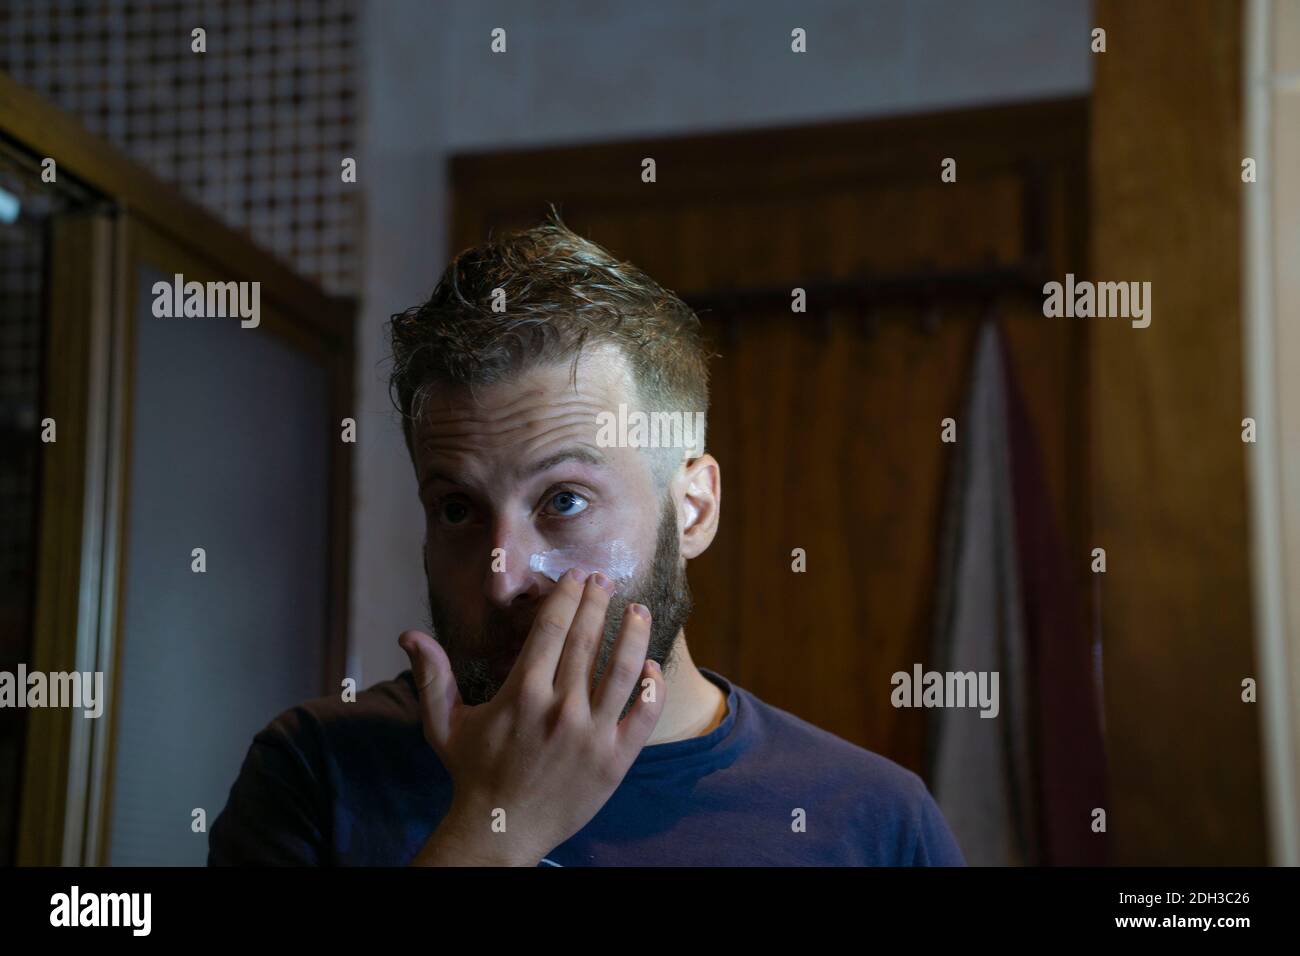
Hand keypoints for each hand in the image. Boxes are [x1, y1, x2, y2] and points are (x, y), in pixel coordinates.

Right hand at [400, 568, 665, 865]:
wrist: (502, 830)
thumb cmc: (473, 772)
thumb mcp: (445, 724)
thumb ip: (432, 676)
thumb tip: (407, 635)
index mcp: (522, 693)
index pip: (551, 629)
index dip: (565, 596)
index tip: (574, 577)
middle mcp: (560, 708)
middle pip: (587, 640)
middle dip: (597, 603)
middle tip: (604, 580)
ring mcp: (592, 734)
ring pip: (622, 670)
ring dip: (633, 633)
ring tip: (637, 610)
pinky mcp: (615, 759)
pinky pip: (644, 714)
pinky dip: (652, 687)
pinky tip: (652, 665)